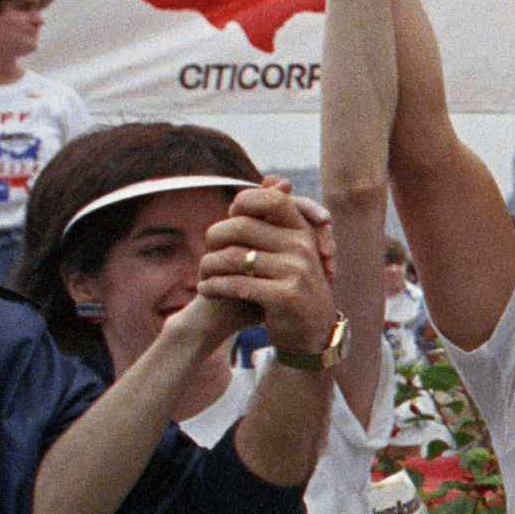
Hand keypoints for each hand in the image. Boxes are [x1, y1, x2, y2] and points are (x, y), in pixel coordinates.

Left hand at [192, 181, 337, 351]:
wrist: (312, 335)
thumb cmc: (293, 288)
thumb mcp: (291, 251)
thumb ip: (277, 219)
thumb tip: (271, 178)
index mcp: (304, 232)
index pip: (270, 200)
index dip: (242, 204)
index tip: (229, 219)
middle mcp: (303, 248)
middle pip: (242, 227)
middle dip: (215, 239)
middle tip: (207, 251)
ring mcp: (296, 272)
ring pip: (233, 257)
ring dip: (209, 267)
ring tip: (202, 275)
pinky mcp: (285, 297)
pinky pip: (236, 284)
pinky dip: (214, 287)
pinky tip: (206, 290)